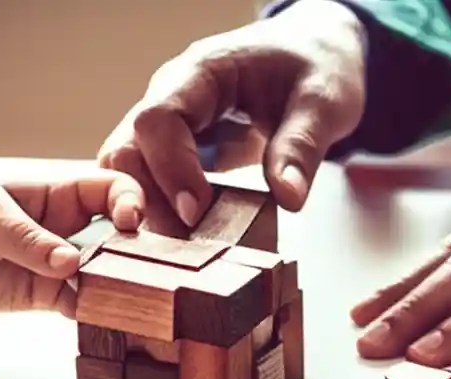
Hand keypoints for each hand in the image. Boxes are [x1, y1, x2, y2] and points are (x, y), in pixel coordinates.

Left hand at [0, 167, 143, 313]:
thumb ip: (29, 242)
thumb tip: (70, 263)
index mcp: (57, 194)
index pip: (109, 189)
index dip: (129, 201)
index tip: (128, 223)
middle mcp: (67, 228)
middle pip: (118, 235)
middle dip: (133, 251)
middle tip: (137, 270)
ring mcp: (59, 264)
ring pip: (104, 275)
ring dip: (116, 287)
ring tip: (124, 301)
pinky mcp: (46, 296)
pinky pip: (80, 305)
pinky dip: (92, 314)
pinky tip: (98, 320)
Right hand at [98, 0, 365, 223]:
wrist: (314, 54)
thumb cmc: (316, 66)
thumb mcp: (324, 100)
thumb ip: (303, 146)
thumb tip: (288, 198)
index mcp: (201, 72)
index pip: (157, 119)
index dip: (169, 169)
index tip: (198, 211)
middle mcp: (171, 96)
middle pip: (126, 149)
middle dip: (144, 200)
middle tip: (182, 247)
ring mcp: (168, 124)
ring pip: (128, 171)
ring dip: (149, 212)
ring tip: (185, 251)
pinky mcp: (174, 148)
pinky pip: (149, 181)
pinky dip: (162, 213)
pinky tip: (189, 242)